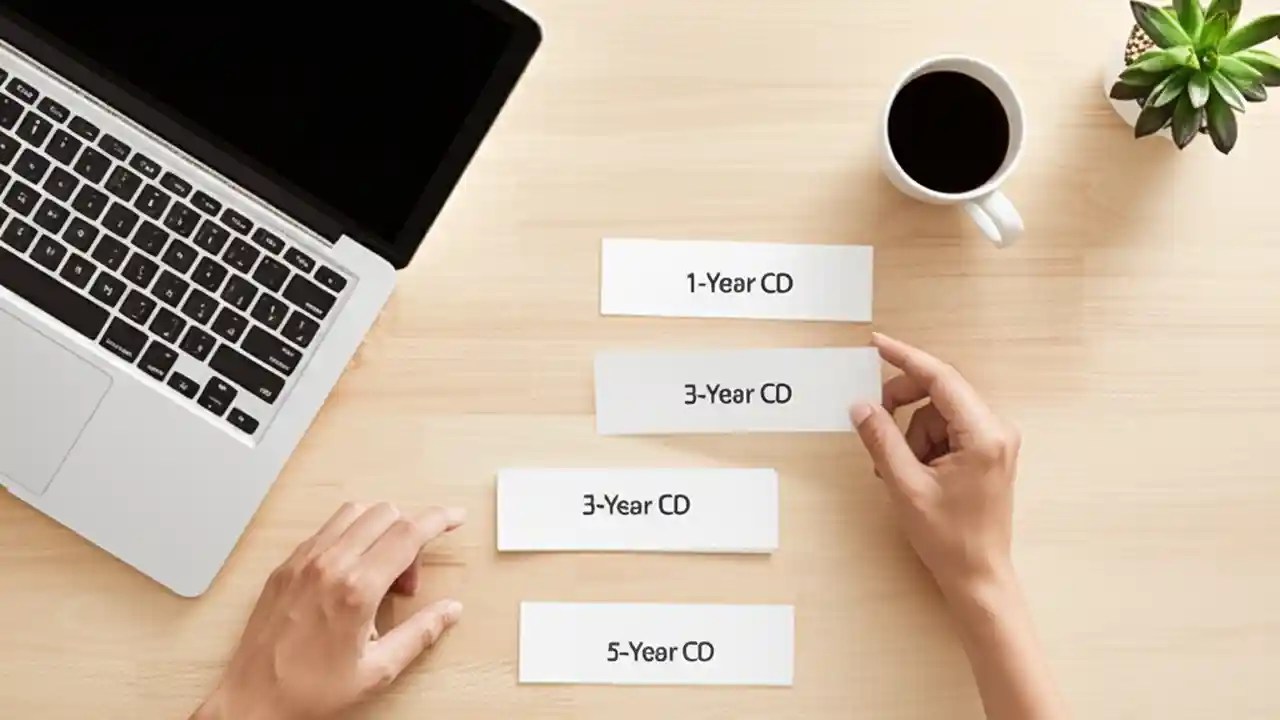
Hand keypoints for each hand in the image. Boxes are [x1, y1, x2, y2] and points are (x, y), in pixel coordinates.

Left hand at [193, 503, 465, 719]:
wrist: (253, 702)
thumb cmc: (308, 691)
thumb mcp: (377, 670)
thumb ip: (420, 634)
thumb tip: (450, 611)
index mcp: (356, 589)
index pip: (408, 534)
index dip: (439, 520)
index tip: (455, 518)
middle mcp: (329, 565)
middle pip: (385, 515)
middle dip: (409, 536)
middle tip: (407, 582)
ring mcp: (303, 562)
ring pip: (353, 513)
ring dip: (378, 530)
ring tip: (378, 573)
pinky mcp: (285, 566)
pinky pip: (325, 531)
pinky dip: (348, 538)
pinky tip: (350, 574)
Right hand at [852, 333, 1021, 602]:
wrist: (978, 575)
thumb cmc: (948, 538)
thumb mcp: (905, 487)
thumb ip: (882, 440)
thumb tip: (861, 406)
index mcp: (983, 435)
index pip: (941, 379)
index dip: (905, 358)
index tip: (877, 344)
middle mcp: (996, 430)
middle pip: (939, 393)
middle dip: (903, 407)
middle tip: (875, 425)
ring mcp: (994, 440)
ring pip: (938, 413)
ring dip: (912, 434)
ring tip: (902, 472)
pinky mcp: (987, 451)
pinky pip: (946, 429)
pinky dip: (924, 444)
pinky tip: (915, 473)